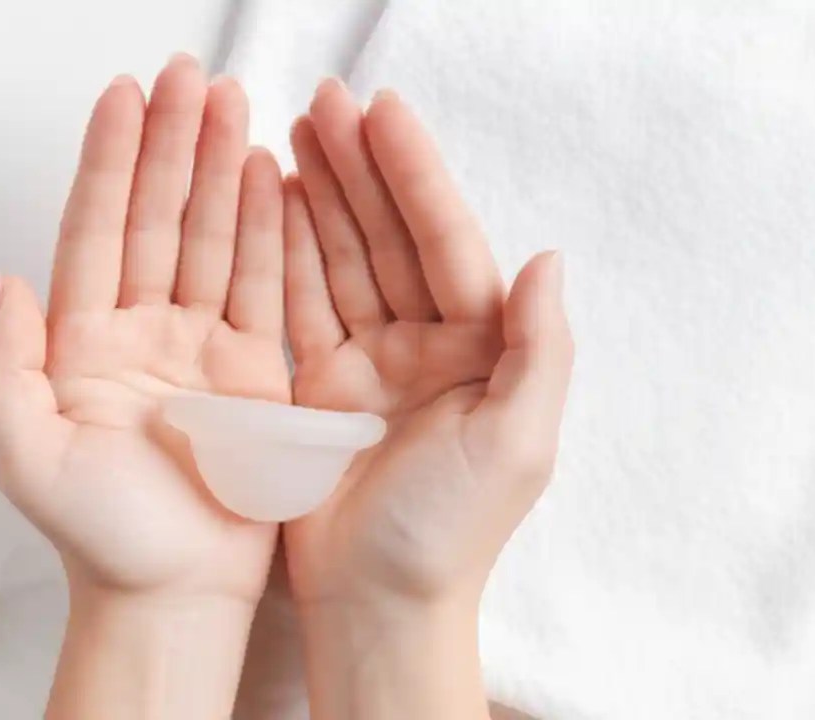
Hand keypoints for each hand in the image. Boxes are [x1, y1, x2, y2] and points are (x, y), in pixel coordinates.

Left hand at [0, 54, 288, 717]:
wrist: (173, 597)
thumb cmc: (100, 539)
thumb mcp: (25, 456)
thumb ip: (4, 365)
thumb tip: (8, 283)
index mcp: (83, 344)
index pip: (97, 230)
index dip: (109, 162)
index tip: (122, 97)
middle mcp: (143, 333)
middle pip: (158, 219)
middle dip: (170, 145)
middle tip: (186, 79)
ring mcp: (203, 348)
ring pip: (213, 240)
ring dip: (219, 172)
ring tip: (230, 105)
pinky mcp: (256, 372)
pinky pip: (264, 287)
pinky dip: (268, 232)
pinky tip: (268, 178)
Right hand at [282, 80, 573, 718]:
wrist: (377, 605)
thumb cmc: (450, 534)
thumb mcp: (519, 443)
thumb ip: (540, 348)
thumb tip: (545, 258)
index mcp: (479, 349)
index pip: (444, 242)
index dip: (415, 176)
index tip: (383, 115)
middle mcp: (425, 344)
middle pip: (388, 237)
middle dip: (359, 168)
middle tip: (324, 103)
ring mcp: (367, 360)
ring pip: (340, 258)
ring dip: (319, 195)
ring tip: (290, 133)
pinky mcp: (316, 383)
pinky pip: (299, 301)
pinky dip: (283, 251)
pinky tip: (269, 202)